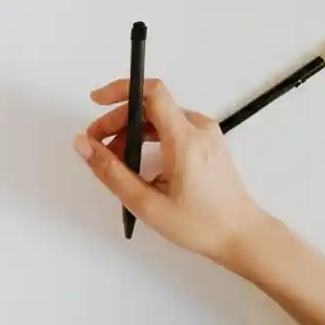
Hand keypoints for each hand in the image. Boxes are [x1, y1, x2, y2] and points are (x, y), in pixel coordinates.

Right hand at [74, 80, 324, 324]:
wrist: (242, 235)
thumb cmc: (200, 224)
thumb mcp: (148, 204)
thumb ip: (112, 172)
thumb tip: (83, 145)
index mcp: (185, 139)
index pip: (152, 91)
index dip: (120, 89)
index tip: (96, 100)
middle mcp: (198, 128)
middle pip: (149, 106)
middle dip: (117, 121)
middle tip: (97, 146)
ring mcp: (205, 134)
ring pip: (159, 118)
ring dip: (132, 132)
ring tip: (116, 160)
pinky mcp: (207, 143)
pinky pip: (171, 129)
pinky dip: (149, 139)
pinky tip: (139, 164)